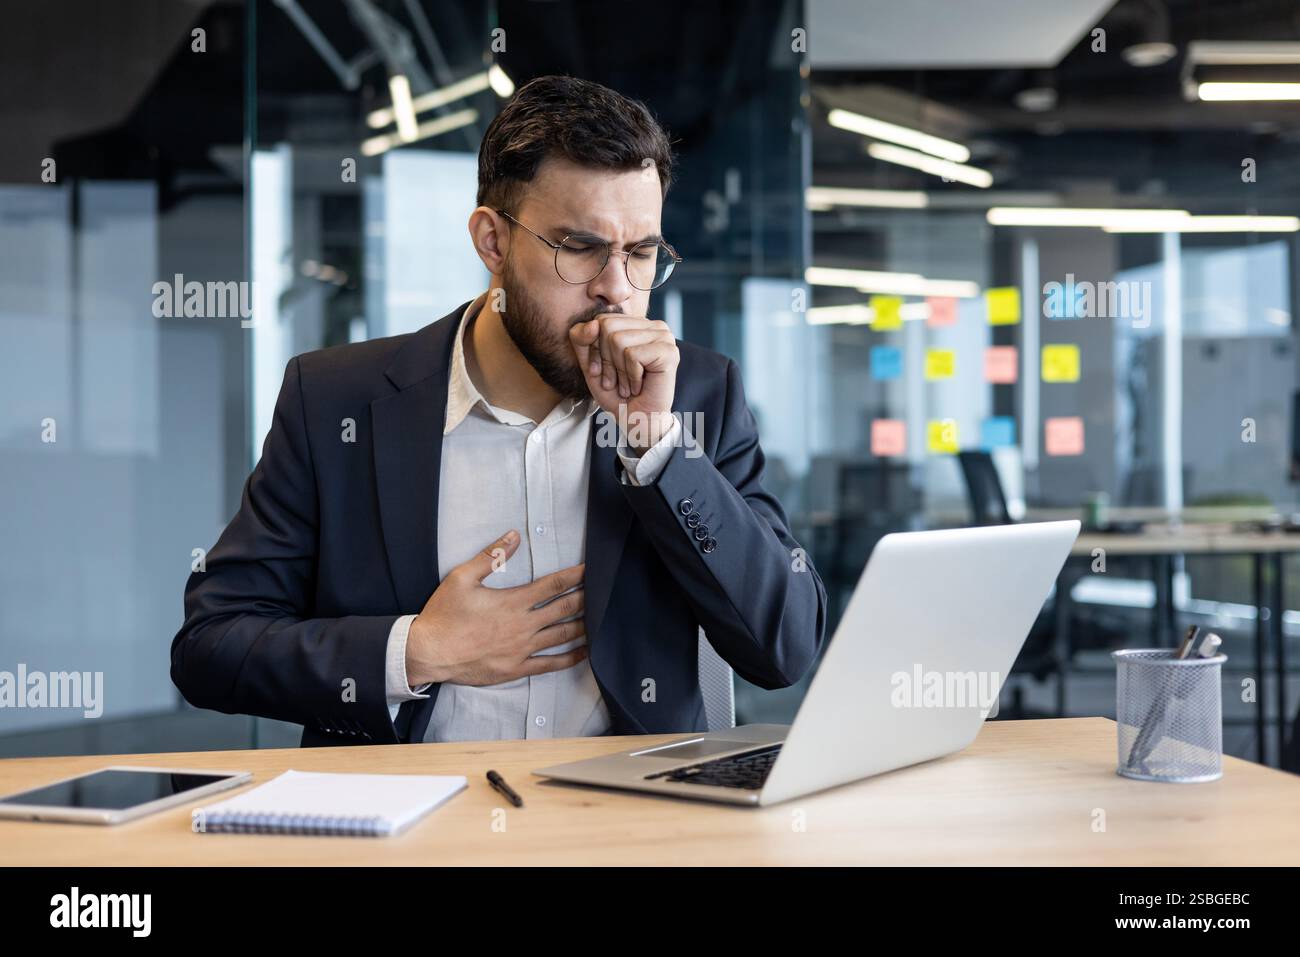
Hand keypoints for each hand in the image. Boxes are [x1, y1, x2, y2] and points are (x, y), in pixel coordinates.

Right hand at [405, 530, 587, 686]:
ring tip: (601, 617)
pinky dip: (571, 657)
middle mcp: (523, 626)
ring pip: (563, 636)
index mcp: (513, 601)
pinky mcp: (517, 668)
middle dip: (587, 598)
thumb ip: (490, 556)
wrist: (429, 652)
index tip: (591, 569)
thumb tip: (513, 536)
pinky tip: (585, 651)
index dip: (575, 575)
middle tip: (604, 591)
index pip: (553, 584)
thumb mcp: (461, 578)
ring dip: (584, 625)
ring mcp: (522, 649)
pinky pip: (551, 664)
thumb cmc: (444, 615)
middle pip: (565, 609)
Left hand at [569, 313, 678, 452]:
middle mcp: (654, 325)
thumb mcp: (590, 363)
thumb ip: (582, 339)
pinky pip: (632, 354)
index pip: (602, 320)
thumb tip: (592, 323)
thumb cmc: (616, 394)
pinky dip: (631, 376)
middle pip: (608, 327)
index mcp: (638, 324)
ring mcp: (664, 337)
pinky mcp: (668, 351)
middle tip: (616, 381)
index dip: (595, 349)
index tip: (602, 371)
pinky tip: (639, 386)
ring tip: (628, 385)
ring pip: (618, 339)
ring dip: (619, 370)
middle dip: (606, 360)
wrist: (637, 421)